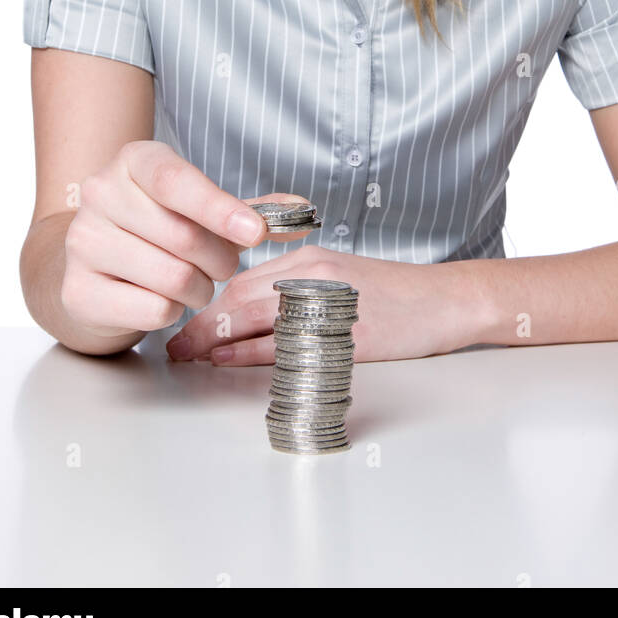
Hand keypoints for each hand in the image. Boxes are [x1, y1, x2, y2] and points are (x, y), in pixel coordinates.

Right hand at [61, 139, 312, 340]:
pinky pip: (152, 310)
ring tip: (193, 282)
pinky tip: (162, 298)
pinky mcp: (77, 290)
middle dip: (220, 261)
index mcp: (133, 161)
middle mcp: (99, 193)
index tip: (255, 232)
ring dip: (200, 289)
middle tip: (222, 266)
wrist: (93, 263)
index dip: (219, 209)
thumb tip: (302, 213)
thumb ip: (250, 211)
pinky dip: (172, 311)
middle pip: (183, 237)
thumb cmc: (157, 230)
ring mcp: (83, 242)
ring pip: (172, 277)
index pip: (176, 182)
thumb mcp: (200, 209)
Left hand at [165, 243, 478, 363]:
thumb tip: (250, 318)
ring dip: (212, 335)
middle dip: (199, 320)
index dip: (207, 301)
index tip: (183, 321)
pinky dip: (247, 350)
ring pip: (252, 312)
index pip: (242, 277)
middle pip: (238, 293)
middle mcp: (311, 272)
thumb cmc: (395, 295)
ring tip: (184, 354)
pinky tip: (224, 359)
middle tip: (171, 344)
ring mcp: (326, 299)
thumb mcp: (341, 280)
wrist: (446, 299)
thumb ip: (297, 291)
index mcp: (308, 258)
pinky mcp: (343, 329)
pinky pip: (284, 340)